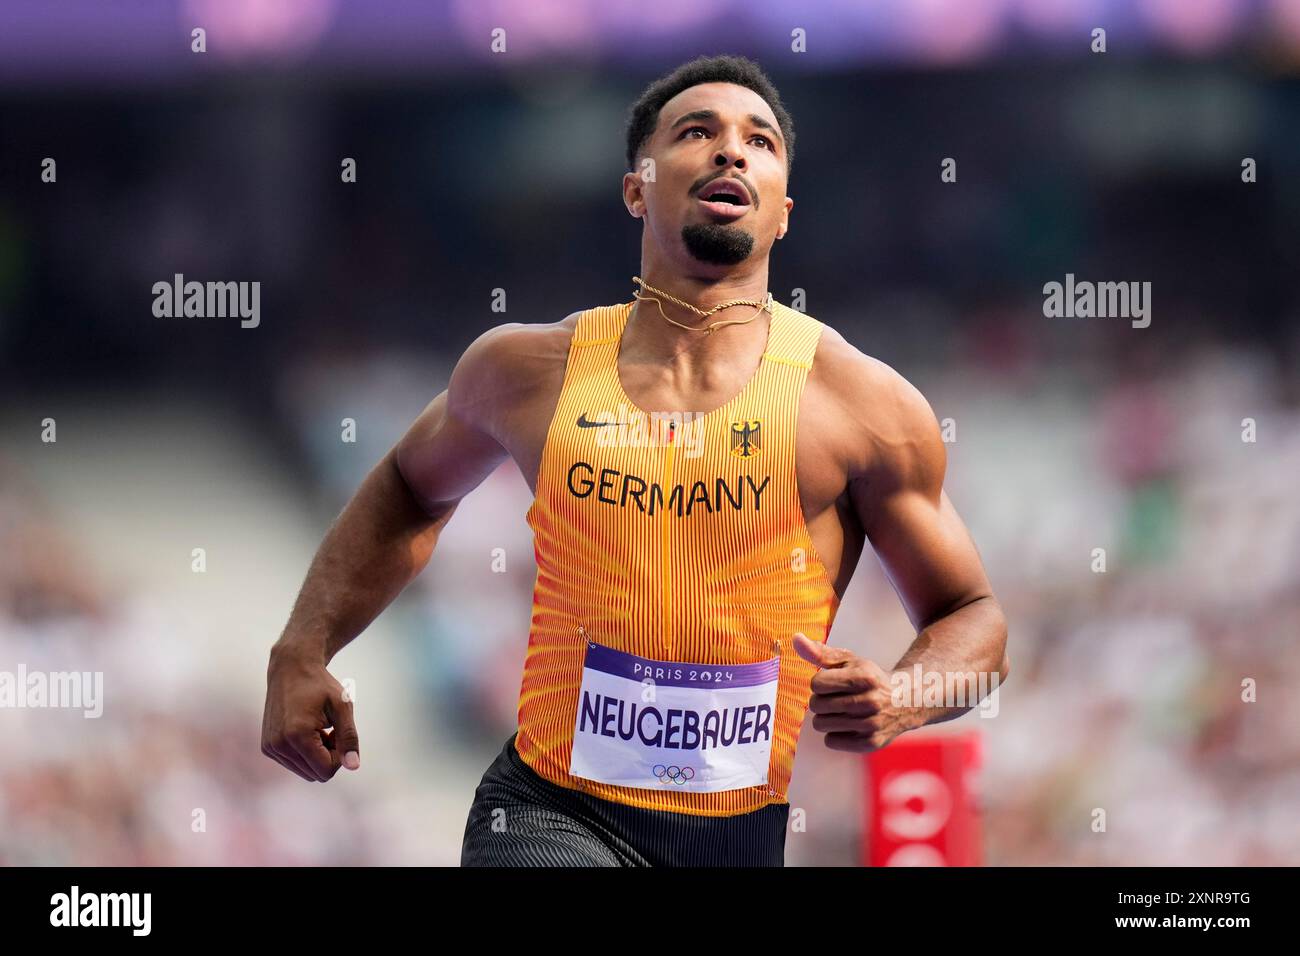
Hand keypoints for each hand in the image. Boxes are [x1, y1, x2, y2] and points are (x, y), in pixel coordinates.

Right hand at [261, 644, 360, 781]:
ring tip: (318, 728)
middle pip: (316, 774)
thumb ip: (349, 737)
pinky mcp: (267, 747)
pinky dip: (305, 752)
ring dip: (317, 755)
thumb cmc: (320, 685)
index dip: (339, 755)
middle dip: (328, 755)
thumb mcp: (342, 706)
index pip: (326, 771)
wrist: (291, 668)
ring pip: (305, 772)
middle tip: (329, 728)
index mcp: (297, 736)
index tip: (338, 731)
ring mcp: (270, 747)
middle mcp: (278, 745)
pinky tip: (306, 730)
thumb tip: (353, 766)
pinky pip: (294, 764)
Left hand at [793, 633, 912, 752]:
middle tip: (837, 698)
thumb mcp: (849, 661)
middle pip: (816, 705)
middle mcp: (869, 701)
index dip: (820, 683)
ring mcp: (871, 724)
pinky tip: (848, 725)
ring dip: (826, 717)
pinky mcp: (871, 742)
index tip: (832, 683)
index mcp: (863, 677)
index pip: (816, 683)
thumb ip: (820, 652)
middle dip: (821, 700)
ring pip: (820, 724)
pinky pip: (831, 741)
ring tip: (842, 711)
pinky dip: (835, 734)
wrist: (906, 701)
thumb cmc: (870, 679)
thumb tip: (796, 639)